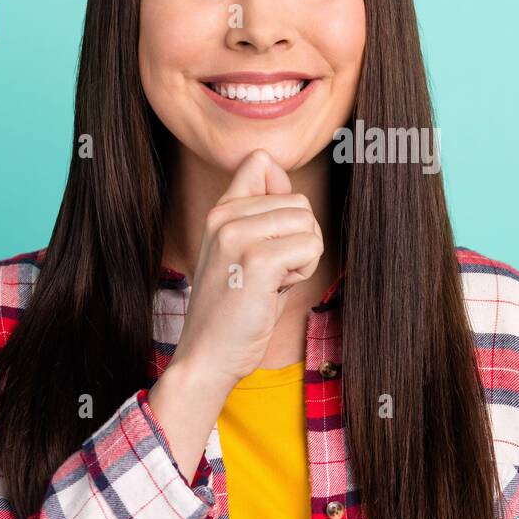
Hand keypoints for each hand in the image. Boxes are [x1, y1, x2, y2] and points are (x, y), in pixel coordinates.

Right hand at [167, 148, 323, 390]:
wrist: (207, 356)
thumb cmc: (233, 310)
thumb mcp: (241, 252)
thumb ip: (262, 216)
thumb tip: (286, 179)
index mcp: (220, 210)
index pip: (262, 162)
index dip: (284, 192)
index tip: (274, 234)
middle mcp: (224, 215)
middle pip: (300, 201)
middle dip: (299, 239)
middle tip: (271, 271)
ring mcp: (237, 235)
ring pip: (309, 224)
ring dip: (303, 258)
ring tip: (271, 281)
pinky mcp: (256, 260)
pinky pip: (311, 248)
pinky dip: (304, 272)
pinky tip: (274, 290)